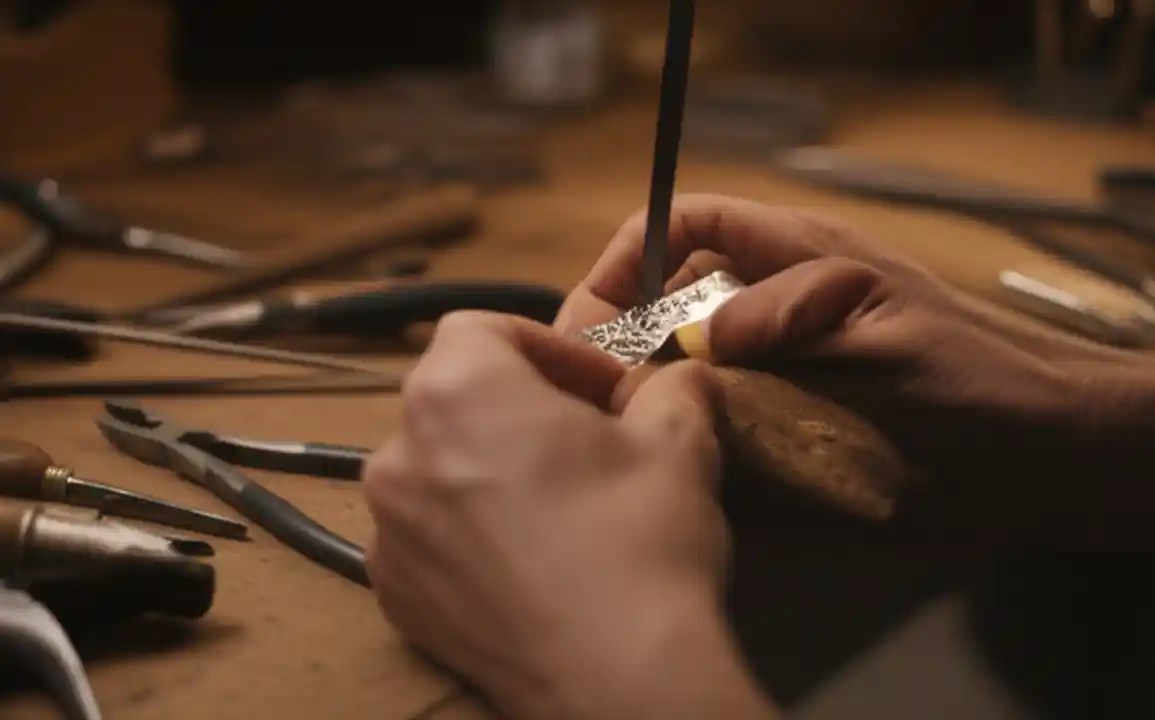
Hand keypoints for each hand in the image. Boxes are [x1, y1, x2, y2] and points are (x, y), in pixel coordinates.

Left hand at [363, 312, 775, 719]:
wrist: (618, 676)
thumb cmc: (639, 544)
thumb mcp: (679, 440)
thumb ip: (674, 388)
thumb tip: (684, 379)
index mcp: (457, 391)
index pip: (482, 328)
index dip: (550, 348)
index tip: (601, 387)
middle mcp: (400, 454)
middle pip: (456, 398)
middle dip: (523, 408)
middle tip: (591, 441)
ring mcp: (391, 531)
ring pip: (439, 468)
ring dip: (492, 469)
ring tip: (562, 505)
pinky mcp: (397, 596)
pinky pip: (429, 538)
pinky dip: (470, 534)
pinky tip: (533, 560)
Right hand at [556, 195, 1154, 546]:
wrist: (1048, 460)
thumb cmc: (981, 383)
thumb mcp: (885, 336)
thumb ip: (792, 320)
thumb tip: (699, 333)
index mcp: (796, 258)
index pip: (679, 225)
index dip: (624, 261)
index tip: (591, 326)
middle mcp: (777, 306)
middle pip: (666, 299)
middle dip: (624, 341)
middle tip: (600, 404)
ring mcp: (780, 368)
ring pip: (684, 367)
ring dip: (655, 398)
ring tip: (632, 443)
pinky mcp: (791, 425)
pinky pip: (718, 424)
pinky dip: (694, 442)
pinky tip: (688, 474)